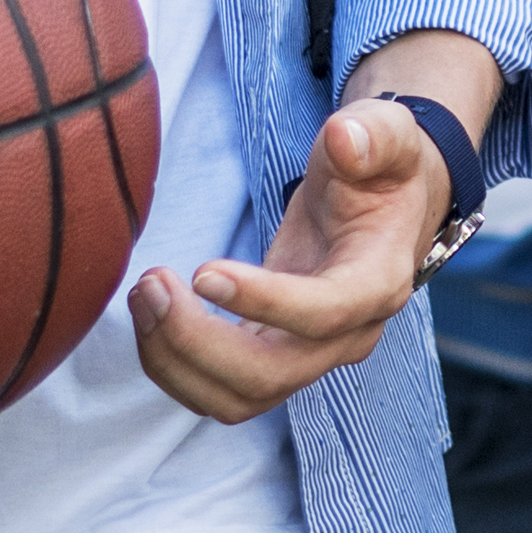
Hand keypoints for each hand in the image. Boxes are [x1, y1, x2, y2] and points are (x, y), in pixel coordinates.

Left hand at [132, 94, 454, 422]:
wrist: (385, 210)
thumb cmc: (380, 171)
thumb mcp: (388, 134)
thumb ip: (372, 134)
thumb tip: (346, 140)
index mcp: (379, 281)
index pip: (325, 312)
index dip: (264, 301)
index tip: (203, 270)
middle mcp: (349, 335)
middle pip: (271, 374)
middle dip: (197, 341)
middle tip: (151, 283)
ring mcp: (312, 356)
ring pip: (238, 398)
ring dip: (176, 360)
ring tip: (143, 294)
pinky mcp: (276, 358)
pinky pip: (219, 389)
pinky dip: (174, 364)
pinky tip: (151, 310)